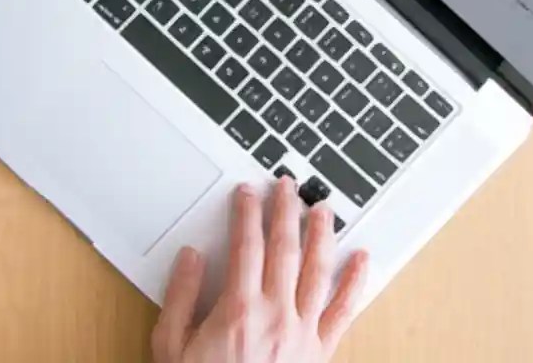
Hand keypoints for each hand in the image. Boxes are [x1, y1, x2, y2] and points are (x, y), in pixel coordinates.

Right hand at [152, 178, 368, 362]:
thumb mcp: (170, 346)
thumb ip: (181, 297)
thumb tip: (191, 258)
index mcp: (238, 310)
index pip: (246, 246)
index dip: (247, 213)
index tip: (247, 193)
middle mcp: (276, 316)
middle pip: (284, 250)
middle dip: (285, 212)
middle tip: (288, 186)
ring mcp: (302, 334)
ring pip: (317, 272)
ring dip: (322, 236)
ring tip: (324, 209)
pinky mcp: (319, 353)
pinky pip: (343, 312)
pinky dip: (355, 283)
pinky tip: (362, 261)